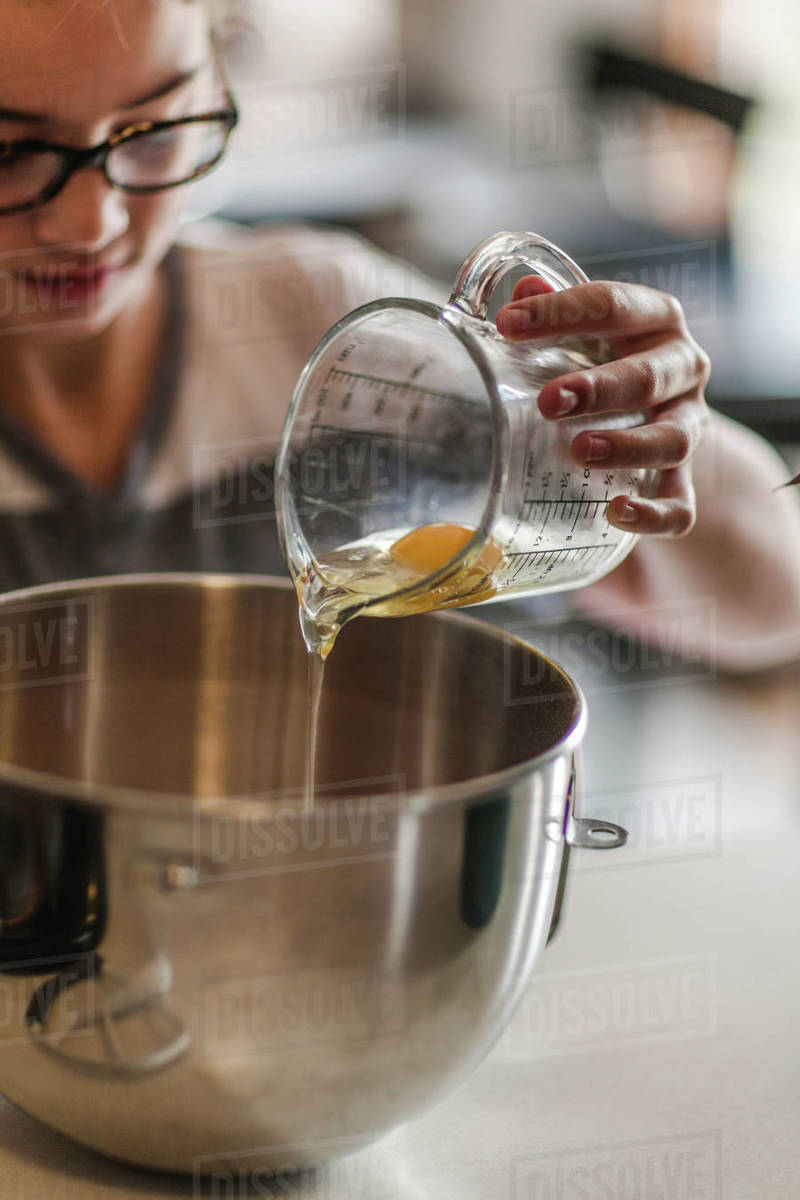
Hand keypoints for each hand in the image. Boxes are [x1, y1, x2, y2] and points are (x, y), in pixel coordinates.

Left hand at [495, 277, 710, 535]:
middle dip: (600, 388)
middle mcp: (683, 369)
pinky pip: (681, 506)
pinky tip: (615, 513)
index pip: (612, 305)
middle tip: (548, 401)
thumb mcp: (586, 332)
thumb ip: (556, 313)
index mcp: (655, 320)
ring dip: (628, 446)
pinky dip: (652, 515)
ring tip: (580, 451)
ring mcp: (689, 427)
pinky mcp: (685, 482)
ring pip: (673, 439)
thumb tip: (520, 290)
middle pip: (649, 376)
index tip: (506, 326)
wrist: (660, 415)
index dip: (559, 313)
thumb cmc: (608, 361)